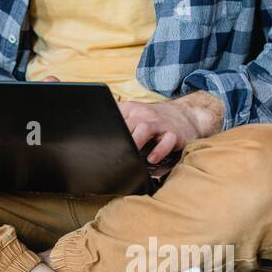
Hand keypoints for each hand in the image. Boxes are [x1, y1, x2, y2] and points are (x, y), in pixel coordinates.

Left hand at [41, 76, 219, 164]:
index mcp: (128, 111)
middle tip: (107, 155)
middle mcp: (142, 114)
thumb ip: (115, 126)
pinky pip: (166, 142)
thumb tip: (84, 140)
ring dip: (135, 144)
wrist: (186, 116)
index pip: (110, 118)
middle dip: (117, 139)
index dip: (100, 129)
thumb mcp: (132, 117)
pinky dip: (158, 151)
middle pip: (125, 125)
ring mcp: (158, 123)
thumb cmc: (152, 121)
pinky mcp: (174, 133)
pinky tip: (151, 159)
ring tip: (129, 157)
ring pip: (144, 130)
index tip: (86, 142)